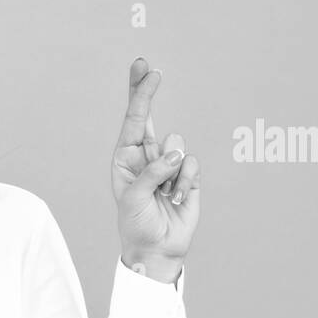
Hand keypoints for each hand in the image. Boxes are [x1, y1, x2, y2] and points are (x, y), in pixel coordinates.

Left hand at [111, 58, 200, 270]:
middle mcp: (146, 156)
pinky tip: (177, 199)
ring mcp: (168, 164)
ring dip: (170, 171)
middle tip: (150, 67)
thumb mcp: (133, 198)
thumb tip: (176, 154)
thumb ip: (152, 172)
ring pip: (176, 144)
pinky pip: (192, 165)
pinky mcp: (188, 176)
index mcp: (125, 158)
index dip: (139, 94)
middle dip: (147, 92)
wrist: (157, 249)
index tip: (145, 69)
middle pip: (149, 116)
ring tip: (162, 195)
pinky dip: (185, 183)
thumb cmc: (136, 224)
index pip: (132, 121)